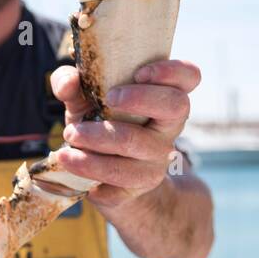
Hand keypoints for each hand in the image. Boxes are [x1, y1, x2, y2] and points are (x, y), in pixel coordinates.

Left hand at [49, 59, 200, 211]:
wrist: (104, 181)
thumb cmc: (99, 127)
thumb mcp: (83, 101)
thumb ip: (71, 84)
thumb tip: (69, 82)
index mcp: (162, 99)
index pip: (189, 77)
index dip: (172, 71)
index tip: (140, 72)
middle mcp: (168, 129)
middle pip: (176, 106)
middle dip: (140, 98)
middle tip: (108, 99)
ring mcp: (156, 160)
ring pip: (136, 144)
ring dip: (98, 138)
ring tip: (69, 135)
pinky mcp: (138, 186)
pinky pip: (116, 178)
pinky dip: (87, 167)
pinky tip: (69, 160)